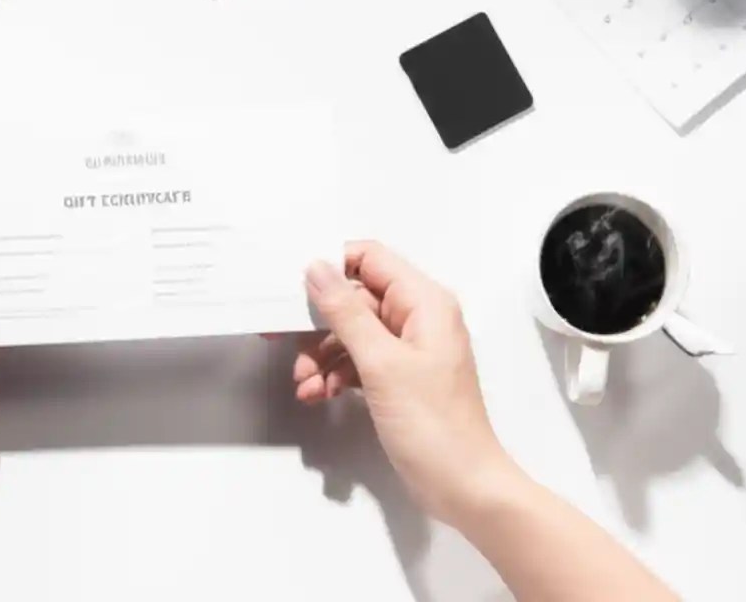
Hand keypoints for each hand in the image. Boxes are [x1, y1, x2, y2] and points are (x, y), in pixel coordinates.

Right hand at [297, 241, 518, 525]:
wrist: (463, 486)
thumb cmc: (431, 422)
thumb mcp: (382, 363)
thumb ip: (345, 313)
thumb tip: (316, 268)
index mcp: (424, 302)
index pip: (370, 259)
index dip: (331, 267)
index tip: (293, 288)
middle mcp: (418, 318)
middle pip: (355, 299)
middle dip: (319, 324)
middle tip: (282, 341)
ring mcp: (408, 350)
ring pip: (351, 334)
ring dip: (321, 356)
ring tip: (304, 385)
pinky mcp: (398, 379)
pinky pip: (358, 361)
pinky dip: (335, 375)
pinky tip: (317, 394)